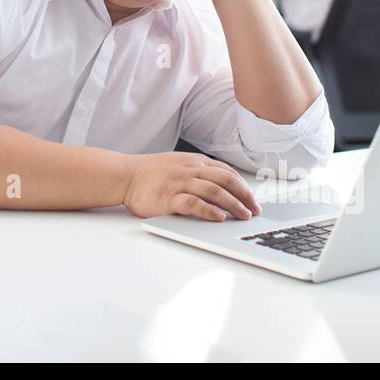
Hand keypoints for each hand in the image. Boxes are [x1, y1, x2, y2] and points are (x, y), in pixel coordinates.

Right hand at [122, 152, 260, 221]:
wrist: (125, 175)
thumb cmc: (150, 174)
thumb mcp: (178, 165)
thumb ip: (197, 173)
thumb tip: (220, 188)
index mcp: (194, 162)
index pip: (227, 172)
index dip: (243, 187)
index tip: (253, 200)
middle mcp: (190, 169)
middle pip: (226, 180)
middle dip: (245, 196)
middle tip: (255, 210)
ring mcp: (180, 182)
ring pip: (214, 191)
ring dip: (233, 204)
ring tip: (243, 215)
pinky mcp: (169, 197)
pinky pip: (193, 203)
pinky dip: (209, 210)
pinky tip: (219, 217)